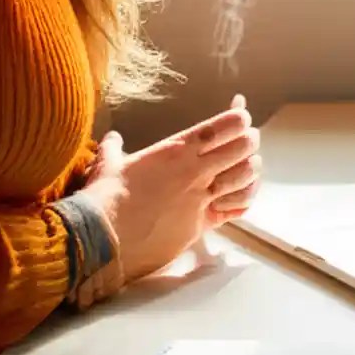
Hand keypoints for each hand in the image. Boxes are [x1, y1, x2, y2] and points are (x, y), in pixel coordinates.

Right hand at [79, 95, 258, 280]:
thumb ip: (114, 148)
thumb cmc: (105, 197)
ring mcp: (202, 198)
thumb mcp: (108, 164)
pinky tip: (245, 195)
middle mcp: (195, 170)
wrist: (104, 237)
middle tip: (249, 140)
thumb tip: (112, 138)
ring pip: (244, 177)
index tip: (242, 117)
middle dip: (249, 141)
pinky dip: (244, 200)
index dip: (237, 119)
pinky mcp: (202, 223)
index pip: (220, 126)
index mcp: (175, 149)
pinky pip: (236, 208)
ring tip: (251, 165)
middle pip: (241, 147)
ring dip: (251, 169)